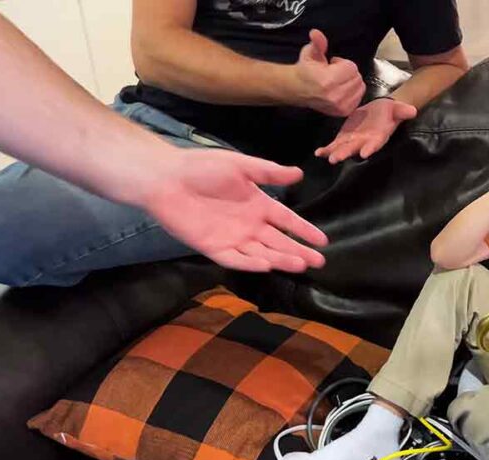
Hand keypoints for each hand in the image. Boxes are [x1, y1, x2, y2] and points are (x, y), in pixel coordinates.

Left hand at [140, 148, 327, 272]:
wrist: (166, 178)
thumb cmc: (202, 167)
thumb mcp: (240, 166)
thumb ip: (269, 172)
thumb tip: (299, 173)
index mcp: (258, 204)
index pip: (287, 220)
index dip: (304, 230)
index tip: (323, 241)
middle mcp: (249, 225)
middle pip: (279, 242)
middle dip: (299, 251)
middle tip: (319, 262)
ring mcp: (232, 238)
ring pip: (262, 253)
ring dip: (281, 259)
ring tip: (301, 265)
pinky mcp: (213, 248)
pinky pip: (235, 259)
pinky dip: (250, 264)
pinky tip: (267, 265)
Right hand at [292, 30, 365, 116]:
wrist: (297, 89)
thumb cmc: (306, 70)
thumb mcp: (311, 52)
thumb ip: (318, 43)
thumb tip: (316, 33)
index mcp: (328, 80)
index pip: (351, 67)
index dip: (342, 63)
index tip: (333, 64)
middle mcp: (335, 95)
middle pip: (357, 77)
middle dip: (348, 73)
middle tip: (335, 73)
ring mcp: (340, 106)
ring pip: (360, 88)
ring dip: (351, 82)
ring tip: (337, 82)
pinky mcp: (343, 112)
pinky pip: (358, 98)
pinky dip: (353, 93)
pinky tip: (341, 90)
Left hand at [315, 97, 417, 163]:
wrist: (379, 111)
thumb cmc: (389, 111)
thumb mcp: (397, 108)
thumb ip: (402, 110)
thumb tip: (413, 110)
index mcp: (378, 136)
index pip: (375, 143)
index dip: (370, 148)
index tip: (364, 153)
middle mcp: (365, 142)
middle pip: (355, 149)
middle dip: (345, 153)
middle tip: (335, 158)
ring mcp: (353, 141)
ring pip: (343, 149)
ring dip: (334, 153)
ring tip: (325, 156)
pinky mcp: (344, 138)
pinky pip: (334, 145)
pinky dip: (326, 150)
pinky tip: (318, 152)